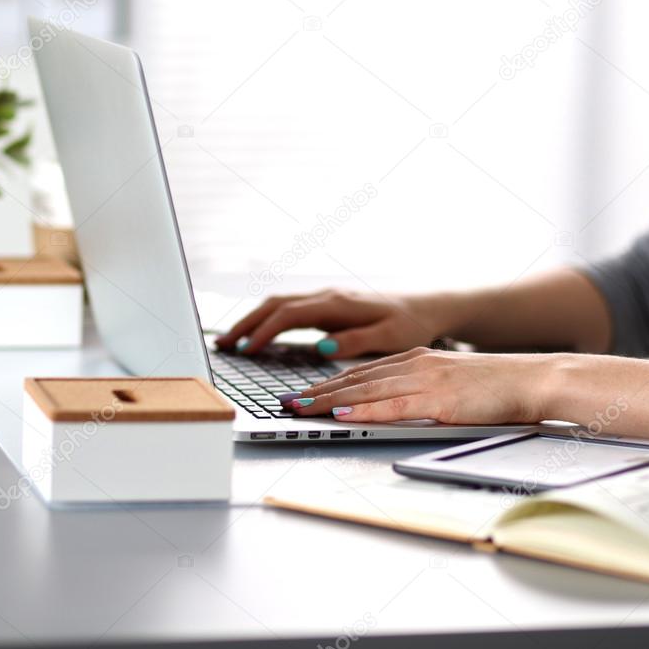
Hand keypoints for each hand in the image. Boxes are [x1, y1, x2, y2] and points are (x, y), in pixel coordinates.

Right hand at [215, 290, 461, 357]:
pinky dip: (266, 320)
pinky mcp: (327, 305)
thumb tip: (322, 347)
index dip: (263, 332)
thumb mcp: (390, 337)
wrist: (427, 306)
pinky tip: (257, 336)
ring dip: (251, 320)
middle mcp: (327, 296)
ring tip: (230, 342)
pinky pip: (288, 309)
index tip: (245, 352)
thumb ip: (355, 341)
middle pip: (274, 305)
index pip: (288, 315)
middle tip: (222, 346)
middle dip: (245, 324)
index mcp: (337, 303)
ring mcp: (325, 298)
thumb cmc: (411, 323)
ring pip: (277, 304)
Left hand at [289, 347, 552, 423]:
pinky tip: (343, 412)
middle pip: (356, 379)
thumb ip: (420, 391)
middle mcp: (416, 365)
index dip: (329, 383)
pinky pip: (395, 405)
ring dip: (329, 399)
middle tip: (288, 401)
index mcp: (417, 360)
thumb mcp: (449, 383)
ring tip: (301, 407)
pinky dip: (365, 408)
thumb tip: (389, 406)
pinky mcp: (440, 399)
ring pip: (367, 389)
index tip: (303, 392)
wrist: (534, 380)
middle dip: (317, 391)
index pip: (363, 372)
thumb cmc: (497, 388)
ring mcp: (427, 380)